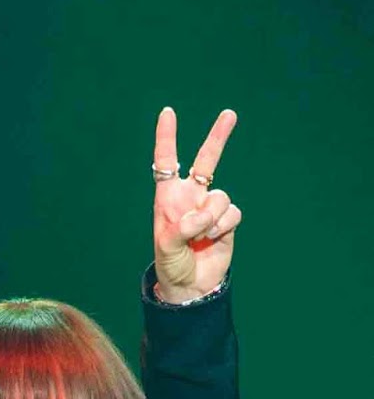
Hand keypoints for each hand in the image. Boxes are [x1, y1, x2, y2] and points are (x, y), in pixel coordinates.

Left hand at [152, 107, 240, 300]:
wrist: (191, 285)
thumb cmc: (171, 265)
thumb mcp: (167, 248)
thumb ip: (181, 228)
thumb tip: (203, 215)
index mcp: (168, 198)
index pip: (166, 163)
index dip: (167, 138)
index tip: (168, 113)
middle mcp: (190, 197)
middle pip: (206, 160)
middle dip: (218, 137)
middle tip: (229, 114)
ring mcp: (210, 207)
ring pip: (220, 196)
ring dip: (211, 218)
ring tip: (200, 237)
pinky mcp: (227, 219)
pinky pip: (232, 213)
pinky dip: (223, 227)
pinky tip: (214, 239)